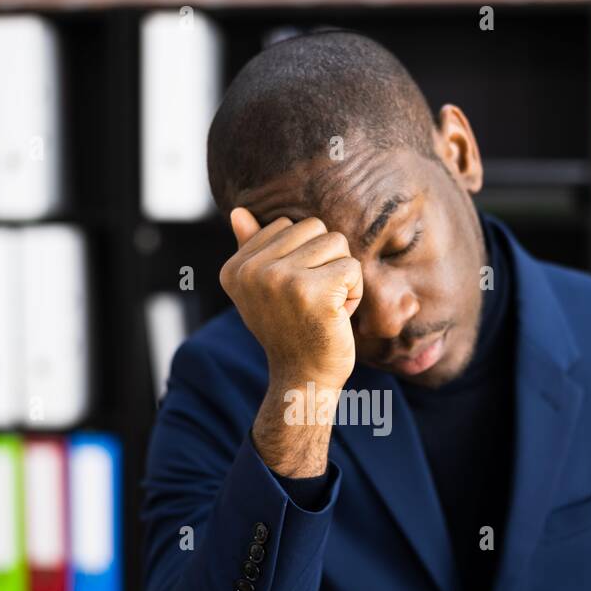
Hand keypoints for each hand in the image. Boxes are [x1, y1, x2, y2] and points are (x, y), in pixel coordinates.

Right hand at [219, 207, 363, 393]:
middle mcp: (251, 271)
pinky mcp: (312, 291)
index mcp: (236, 268)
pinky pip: (352, 267)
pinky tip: (337, 317)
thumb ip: (253, 249)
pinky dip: (354, 293)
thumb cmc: (291, 331)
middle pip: (314, 228)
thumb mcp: (265, 289)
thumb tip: (239, 211)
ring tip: (325, 307)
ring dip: (341, 276)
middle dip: (326, 262)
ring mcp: (280, 279)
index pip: (287, 226)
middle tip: (313, 301)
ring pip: (336, 243)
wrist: (304, 379)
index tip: (292, 295)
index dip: (302, 257)